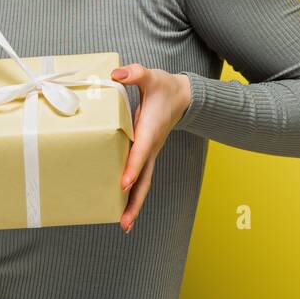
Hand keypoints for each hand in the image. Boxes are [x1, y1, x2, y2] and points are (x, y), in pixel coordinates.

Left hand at [112, 63, 191, 233]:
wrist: (182, 96)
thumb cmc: (163, 88)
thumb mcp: (150, 76)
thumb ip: (135, 73)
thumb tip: (116, 74)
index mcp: (150, 131)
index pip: (140, 153)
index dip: (131, 168)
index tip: (122, 184)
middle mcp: (152, 147)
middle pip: (144, 180)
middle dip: (134, 202)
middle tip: (124, 223)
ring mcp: (151, 154)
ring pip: (143, 183)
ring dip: (134, 204)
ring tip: (123, 225)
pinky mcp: (147, 155)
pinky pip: (141, 178)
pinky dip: (133, 194)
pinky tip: (122, 207)